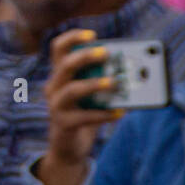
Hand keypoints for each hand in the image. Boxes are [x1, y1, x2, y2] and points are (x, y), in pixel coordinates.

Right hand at [36, 28, 124, 184]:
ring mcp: (56, 106)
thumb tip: (131, 71)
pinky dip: (104, 114)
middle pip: (64, 65)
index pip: (58, 48)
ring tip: (114, 82)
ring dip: (94, 84)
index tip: (93, 34)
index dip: (72, 38)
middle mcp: (53, 87)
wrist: (68, 149)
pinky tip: (121, 112)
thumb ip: (103, 82)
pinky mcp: (63, 124)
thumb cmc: (83, 115)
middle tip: (106, 53)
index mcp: (59, 75)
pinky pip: (84, 116)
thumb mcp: (91, 96)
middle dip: (85, 56)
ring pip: (71, 89)